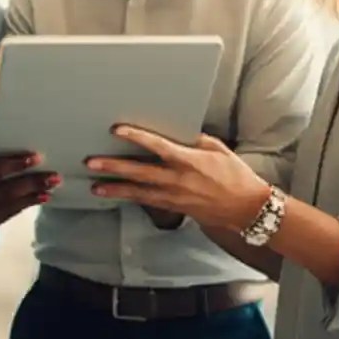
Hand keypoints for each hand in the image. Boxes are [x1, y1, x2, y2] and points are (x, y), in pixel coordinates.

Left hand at [88, 125, 270, 232]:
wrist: (247, 208)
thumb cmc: (235, 175)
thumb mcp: (217, 148)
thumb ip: (194, 140)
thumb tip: (177, 131)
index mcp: (189, 161)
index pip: (157, 146)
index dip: (136, 137)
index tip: (117, 130)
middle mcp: (178, 180)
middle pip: (140, 173)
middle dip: (114, 167)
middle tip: (91, 162)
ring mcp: (174, 197)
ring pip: (139, 193)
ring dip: (116, 189)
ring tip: (95, 186)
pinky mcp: (174, 208)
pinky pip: (148, 202)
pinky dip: (130, 198)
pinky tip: (116, 196)